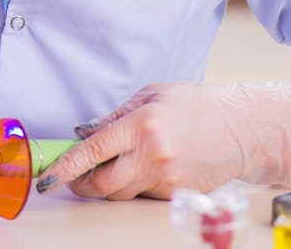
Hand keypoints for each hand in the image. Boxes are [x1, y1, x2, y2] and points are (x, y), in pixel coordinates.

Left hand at [37, 82, 290, 200]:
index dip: (67, 166)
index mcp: (142, 126)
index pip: (93, 151)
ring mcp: (166, 180)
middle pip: (102, 184)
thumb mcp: (152, 95)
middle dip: (83, 182)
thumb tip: (86, 134)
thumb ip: (117, 116)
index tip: (49, 176)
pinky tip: (146, 165)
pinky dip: (135, 184)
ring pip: (122, 193)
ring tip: (115, 162)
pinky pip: (143, 195)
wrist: (242, 127)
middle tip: (74, 175)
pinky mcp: (178, 195)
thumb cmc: (196, 104)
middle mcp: (153, 157)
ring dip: (109, 182)